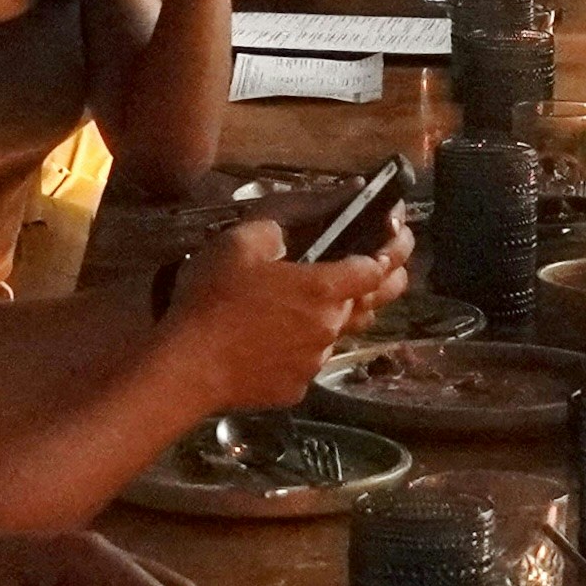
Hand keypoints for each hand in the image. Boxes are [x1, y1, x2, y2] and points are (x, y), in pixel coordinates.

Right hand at [164, 214, 393, 410]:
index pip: (378, 267)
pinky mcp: (297, 387)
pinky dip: (305, 344)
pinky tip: (282, 336)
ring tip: (326, 296)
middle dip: (390, 278)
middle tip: (388, 262)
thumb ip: (292, 216)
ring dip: (341, 312)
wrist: (187, 368)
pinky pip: (311, 359)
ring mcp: (316, 361)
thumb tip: (336, 198)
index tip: (399, 233)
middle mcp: (331, 327)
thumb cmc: (215, 298)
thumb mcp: (244, 241)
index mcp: (325, 288)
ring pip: (342, 331)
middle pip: (376, 301)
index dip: (392, 248)